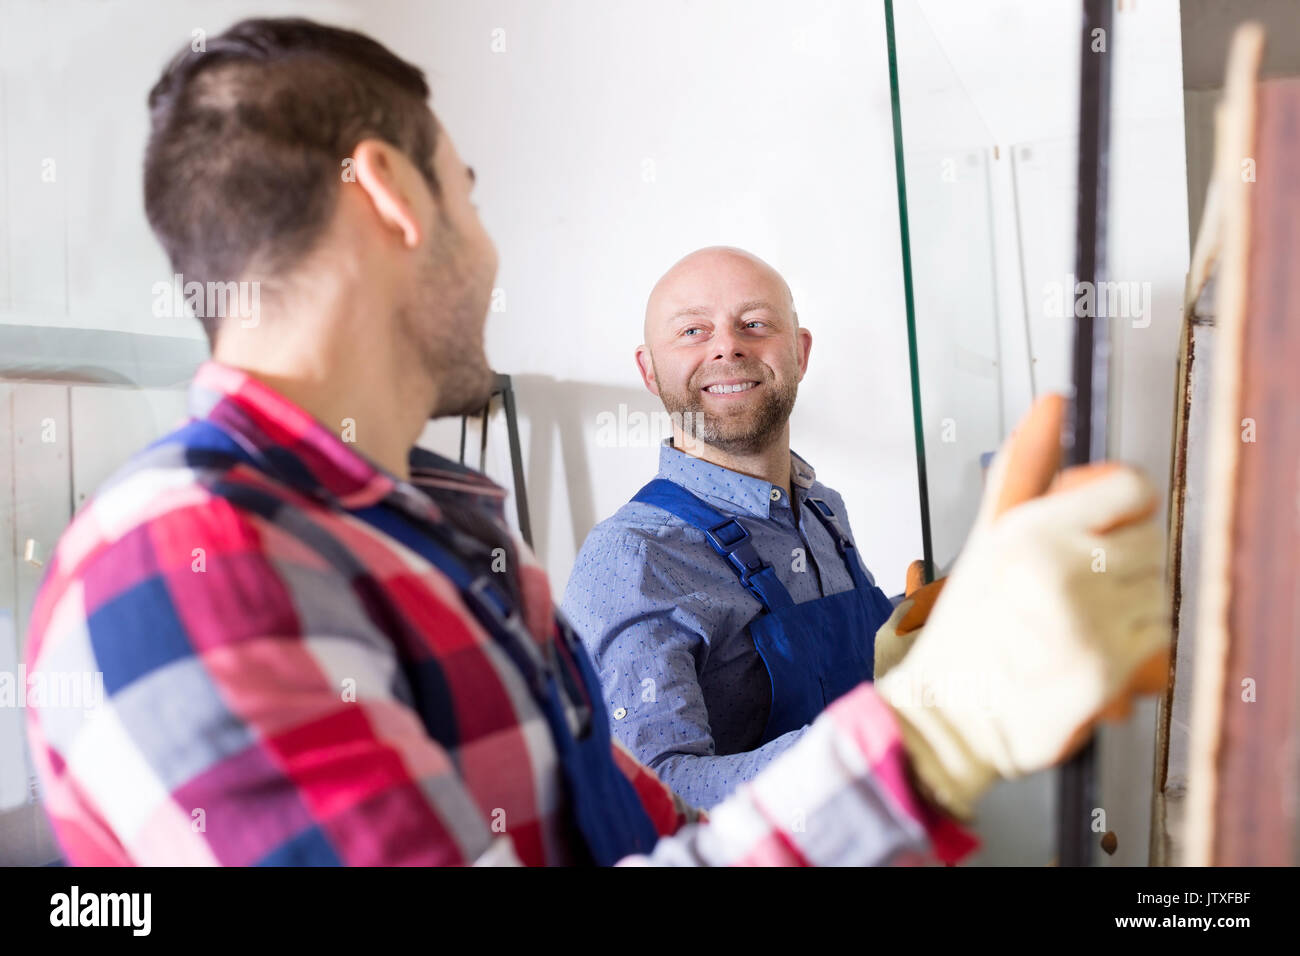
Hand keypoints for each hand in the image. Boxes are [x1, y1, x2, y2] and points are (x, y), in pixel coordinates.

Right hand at [875, 395, 1170, 819]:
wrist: (948, 715)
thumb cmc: (964, 631)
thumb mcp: (987, 538)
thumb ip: (1026, 468)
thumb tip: (1051, 404)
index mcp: (1031, 530)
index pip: (1131, 488)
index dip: (1121, 506)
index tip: (1097, 527)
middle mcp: (1062, 571)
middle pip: (1152, 541)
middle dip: (1121, 563)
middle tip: (1078, 588)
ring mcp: (1089, 624)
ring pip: (1161, 594)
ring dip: (1131, 610)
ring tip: (1081, 624)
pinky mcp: (1109, 673)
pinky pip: (1161, 645)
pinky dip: (1137, 653)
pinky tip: (1093, 654)